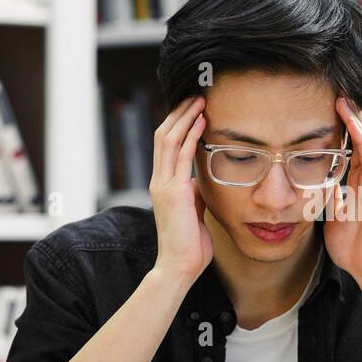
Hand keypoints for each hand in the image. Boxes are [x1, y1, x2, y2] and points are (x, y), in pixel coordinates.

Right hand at [150, 96, 212, 283]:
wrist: (179, 267)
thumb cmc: (190, 245)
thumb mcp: (194, 211)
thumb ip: (195, 193)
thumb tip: (201, 180)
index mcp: (163, 184)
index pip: (165, 145)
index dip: (177, 124)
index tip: (192, 108)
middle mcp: (159, 180)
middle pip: (163, 135)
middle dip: (179, 113)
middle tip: (195, 95)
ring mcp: (163, 185)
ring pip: (169, 139)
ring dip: (185, 117)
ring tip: (200, 100)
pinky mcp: (173, 191)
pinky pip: (181, 156)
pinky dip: (191, 135)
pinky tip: (202, 122)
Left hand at [323, 97, 361, 282]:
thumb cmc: (351, 247)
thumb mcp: (330, 216)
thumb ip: (325, 199)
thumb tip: (311, 189)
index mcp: (358, 183)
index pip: (350, 147)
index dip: (340, 127)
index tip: (325, 109)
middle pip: (361, 137)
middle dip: (349, 115)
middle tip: (334, 92)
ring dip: (354, 116)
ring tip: (341, 96)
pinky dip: (359, 133)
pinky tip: (349, 117)